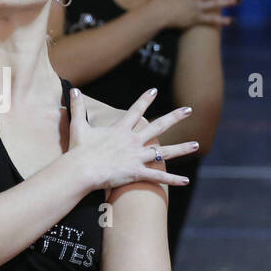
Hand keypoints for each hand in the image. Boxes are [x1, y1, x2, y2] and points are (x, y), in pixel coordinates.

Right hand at [66, 87, 197, 190]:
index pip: (136, 111)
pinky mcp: (137, 172)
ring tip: (196, 144)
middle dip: (175, 117)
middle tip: (188, 110)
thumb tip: (73, 90)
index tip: (154, 91)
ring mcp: (136, 157)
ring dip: (181, 148)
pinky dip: (172, 179)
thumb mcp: (78, 127)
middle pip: (158, 126)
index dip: (145, 100)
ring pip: (164, 152)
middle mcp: (133, 141)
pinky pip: (158, 177)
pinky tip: (186, 181)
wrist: (82, 170)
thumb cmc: (79, 150)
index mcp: (120, 130)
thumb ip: (78, 108)